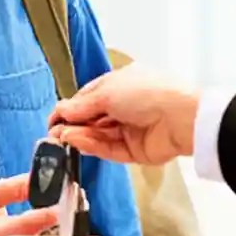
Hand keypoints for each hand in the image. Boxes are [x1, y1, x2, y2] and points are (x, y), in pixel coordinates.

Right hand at [47, 63, 198, 164]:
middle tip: (54, 133)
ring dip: (79, 135)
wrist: (182, 117)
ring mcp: (129, 129)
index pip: (87, 98)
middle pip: (90, 119)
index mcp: (119, 85)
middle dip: (72, 124)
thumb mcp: (107, 92)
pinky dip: (92, 145)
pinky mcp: (133, 150)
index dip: (69, 108)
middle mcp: (123, 107)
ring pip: (97, 135)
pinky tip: (78, 142)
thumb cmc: (148, 93)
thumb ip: (80, 106)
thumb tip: (60, 111)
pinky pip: (108, 149)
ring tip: (62, 137)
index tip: (53, 119)